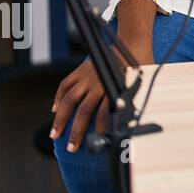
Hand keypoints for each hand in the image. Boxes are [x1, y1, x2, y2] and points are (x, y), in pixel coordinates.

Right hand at [50, 37, 151, 153]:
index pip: (105, 113)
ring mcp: (87, 76)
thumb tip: (129, 124)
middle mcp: (99, 83)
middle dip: (76, 131)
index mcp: (115, 88)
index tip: (98, 142)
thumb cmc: (138, 68)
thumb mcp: (139, 85)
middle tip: (71, 148)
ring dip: (60, 119)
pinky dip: (58, 97)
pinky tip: (54, 110)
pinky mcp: (81, 69)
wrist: (132, 44)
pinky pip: (65, 84)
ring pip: (69, 100)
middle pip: (84, 111)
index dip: (100, 129)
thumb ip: (130, 102)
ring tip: (55, 134)